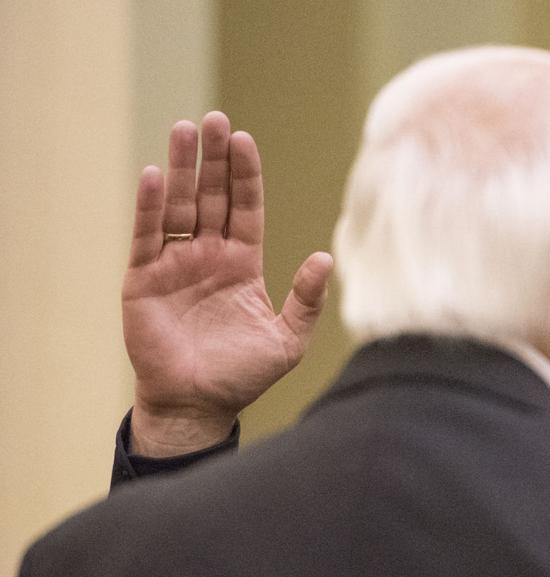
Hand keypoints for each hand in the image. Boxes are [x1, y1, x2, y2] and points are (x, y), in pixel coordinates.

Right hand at [122, 111, 333, 455]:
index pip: (245, 208)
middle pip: (211, 196)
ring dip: (181, 168)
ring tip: (184, 129)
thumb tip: (326, 258)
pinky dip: (150, 206)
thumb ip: (307, 300)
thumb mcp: (288, 339)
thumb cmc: (243, 375)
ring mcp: (175, 265)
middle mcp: (208, 256)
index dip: (245, 175)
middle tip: (215, 119)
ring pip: (179, 206)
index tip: (244, 140)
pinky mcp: (144, 279)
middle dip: (213, 158)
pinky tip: (155, 176)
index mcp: (242, 265)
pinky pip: (147, 236)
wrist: (199, 405)